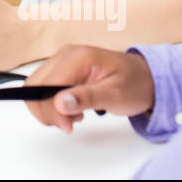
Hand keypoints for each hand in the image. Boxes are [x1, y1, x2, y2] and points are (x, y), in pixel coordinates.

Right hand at [24, 45, 154, 132]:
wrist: (146, 77)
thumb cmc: (135, 84)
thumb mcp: (116, 95)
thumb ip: (87, 97)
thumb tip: (59, 103)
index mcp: (77, 57)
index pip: (47, 84)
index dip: (51, 109)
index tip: (67, 126)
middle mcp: (65, 55)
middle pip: (35, 85)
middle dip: (47, 110)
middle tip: (70, 124)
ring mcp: (62, 60)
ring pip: (36, 87)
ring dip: (48, 108)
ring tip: (73, 117)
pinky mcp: (62, 69)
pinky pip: (45, 87)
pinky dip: (51, 103)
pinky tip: (71, 109)